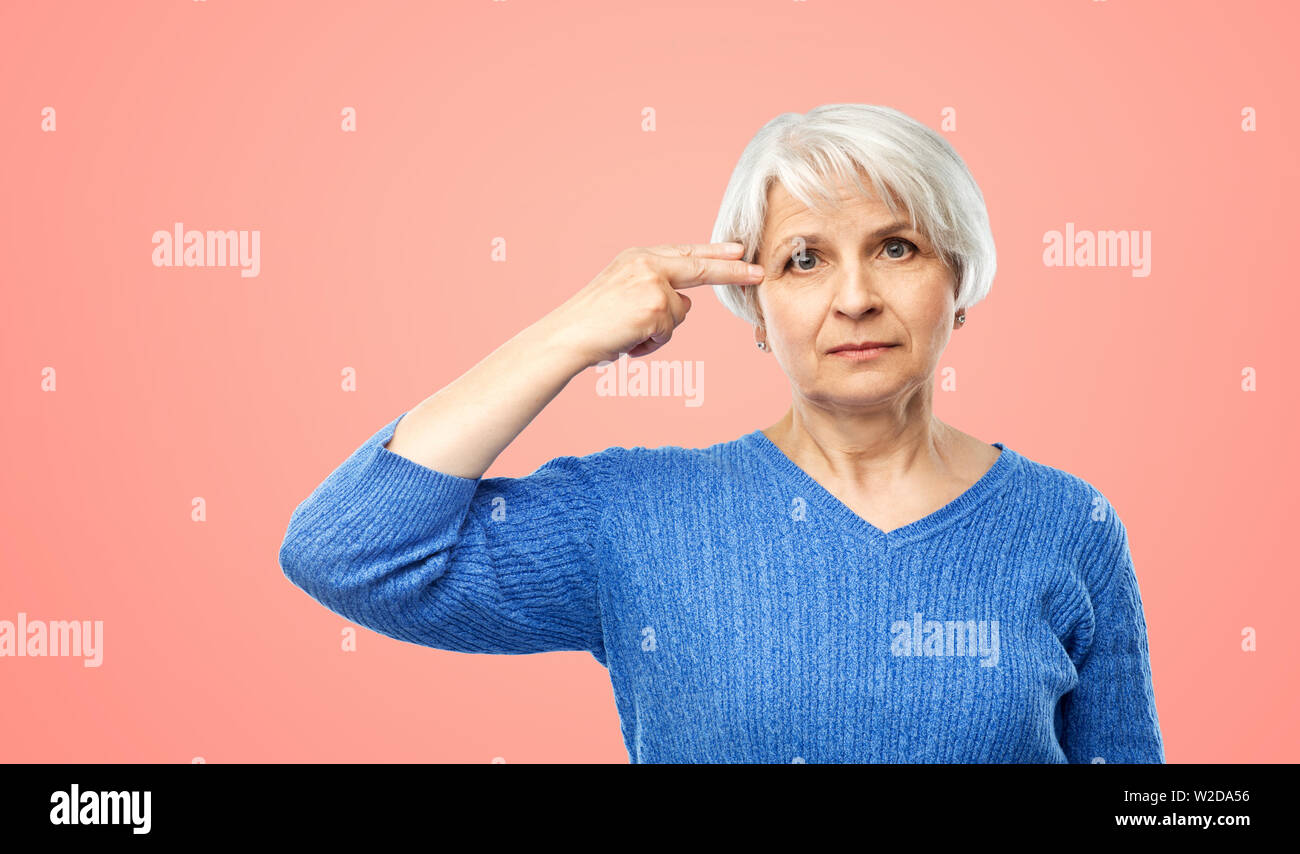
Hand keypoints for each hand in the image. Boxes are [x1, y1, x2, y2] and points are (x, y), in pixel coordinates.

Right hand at [544, 243, 764, 366]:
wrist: (566, 337)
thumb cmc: (592, 324)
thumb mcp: (624, 294)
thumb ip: (657, 291)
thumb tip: (688, 305)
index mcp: (638, 258)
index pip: (685, 253)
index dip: (714, 252)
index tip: (739, 249)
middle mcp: (646, 264)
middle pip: (701, 267)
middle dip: (733, 271)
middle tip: (759, 273)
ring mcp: (652, 283)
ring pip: (681, 315)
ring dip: (659, 332)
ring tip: (627, 334)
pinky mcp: (656, 306)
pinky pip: (669, 333)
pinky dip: (650, 344)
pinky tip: (627, 341)